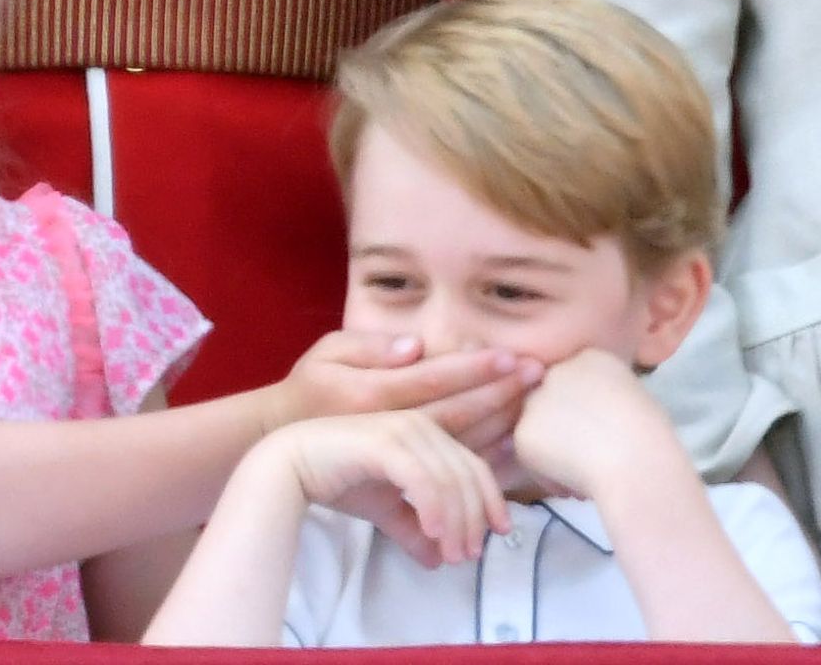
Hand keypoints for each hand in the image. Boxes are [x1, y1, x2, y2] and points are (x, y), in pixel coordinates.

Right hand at [267, 333, 542, 452]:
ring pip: (456, 437)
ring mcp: (394, 447)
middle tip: (540, 373)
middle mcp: (390, 419)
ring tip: (529, 406)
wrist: (280, 451)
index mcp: (377, 388)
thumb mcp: (326, 356)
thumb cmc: (304, 394)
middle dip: (500, 390)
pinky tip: (503, 448)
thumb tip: (413, 347)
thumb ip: (369, 348)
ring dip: (496, 421)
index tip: (512, 357)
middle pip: (456, 406)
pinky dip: (475, 458)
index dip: (476, 367)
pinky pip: (444, 466)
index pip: (437, 376)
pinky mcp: (394, 473)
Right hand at [268, 411, 510, 566]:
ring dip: (457, 522)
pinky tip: (434, 534)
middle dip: (475, 519)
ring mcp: (402, 430)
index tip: (500, 533)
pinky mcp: (384, 442)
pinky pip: (422, 479)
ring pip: (449, 480)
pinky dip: (434, 508)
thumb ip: (413, 527)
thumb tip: (436, 561)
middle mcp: (420, 425)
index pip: (473, 466)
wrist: (289, 463)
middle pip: (468, 474)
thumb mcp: (384, 507)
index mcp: (426, 433)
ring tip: (452, 555)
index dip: (491, 500)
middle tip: (468, 556)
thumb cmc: (337, 478)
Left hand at [511, 348, 681, 500]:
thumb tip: (596, 418)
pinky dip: (548, 476)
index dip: (587, 415)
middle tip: (588, 458)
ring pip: (539, 430)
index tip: (604, 434)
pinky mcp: (522, 432)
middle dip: (565, 431)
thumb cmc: (651, 438)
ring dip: (555, 453)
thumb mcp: (636, 402)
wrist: (637, 462)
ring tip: (585, 475)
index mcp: (592, 358)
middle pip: (553, 403)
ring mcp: (535, 400)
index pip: (577, 383)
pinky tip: (572, 486)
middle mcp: (557, 371)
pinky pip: (531, 458)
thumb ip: (607, 399)